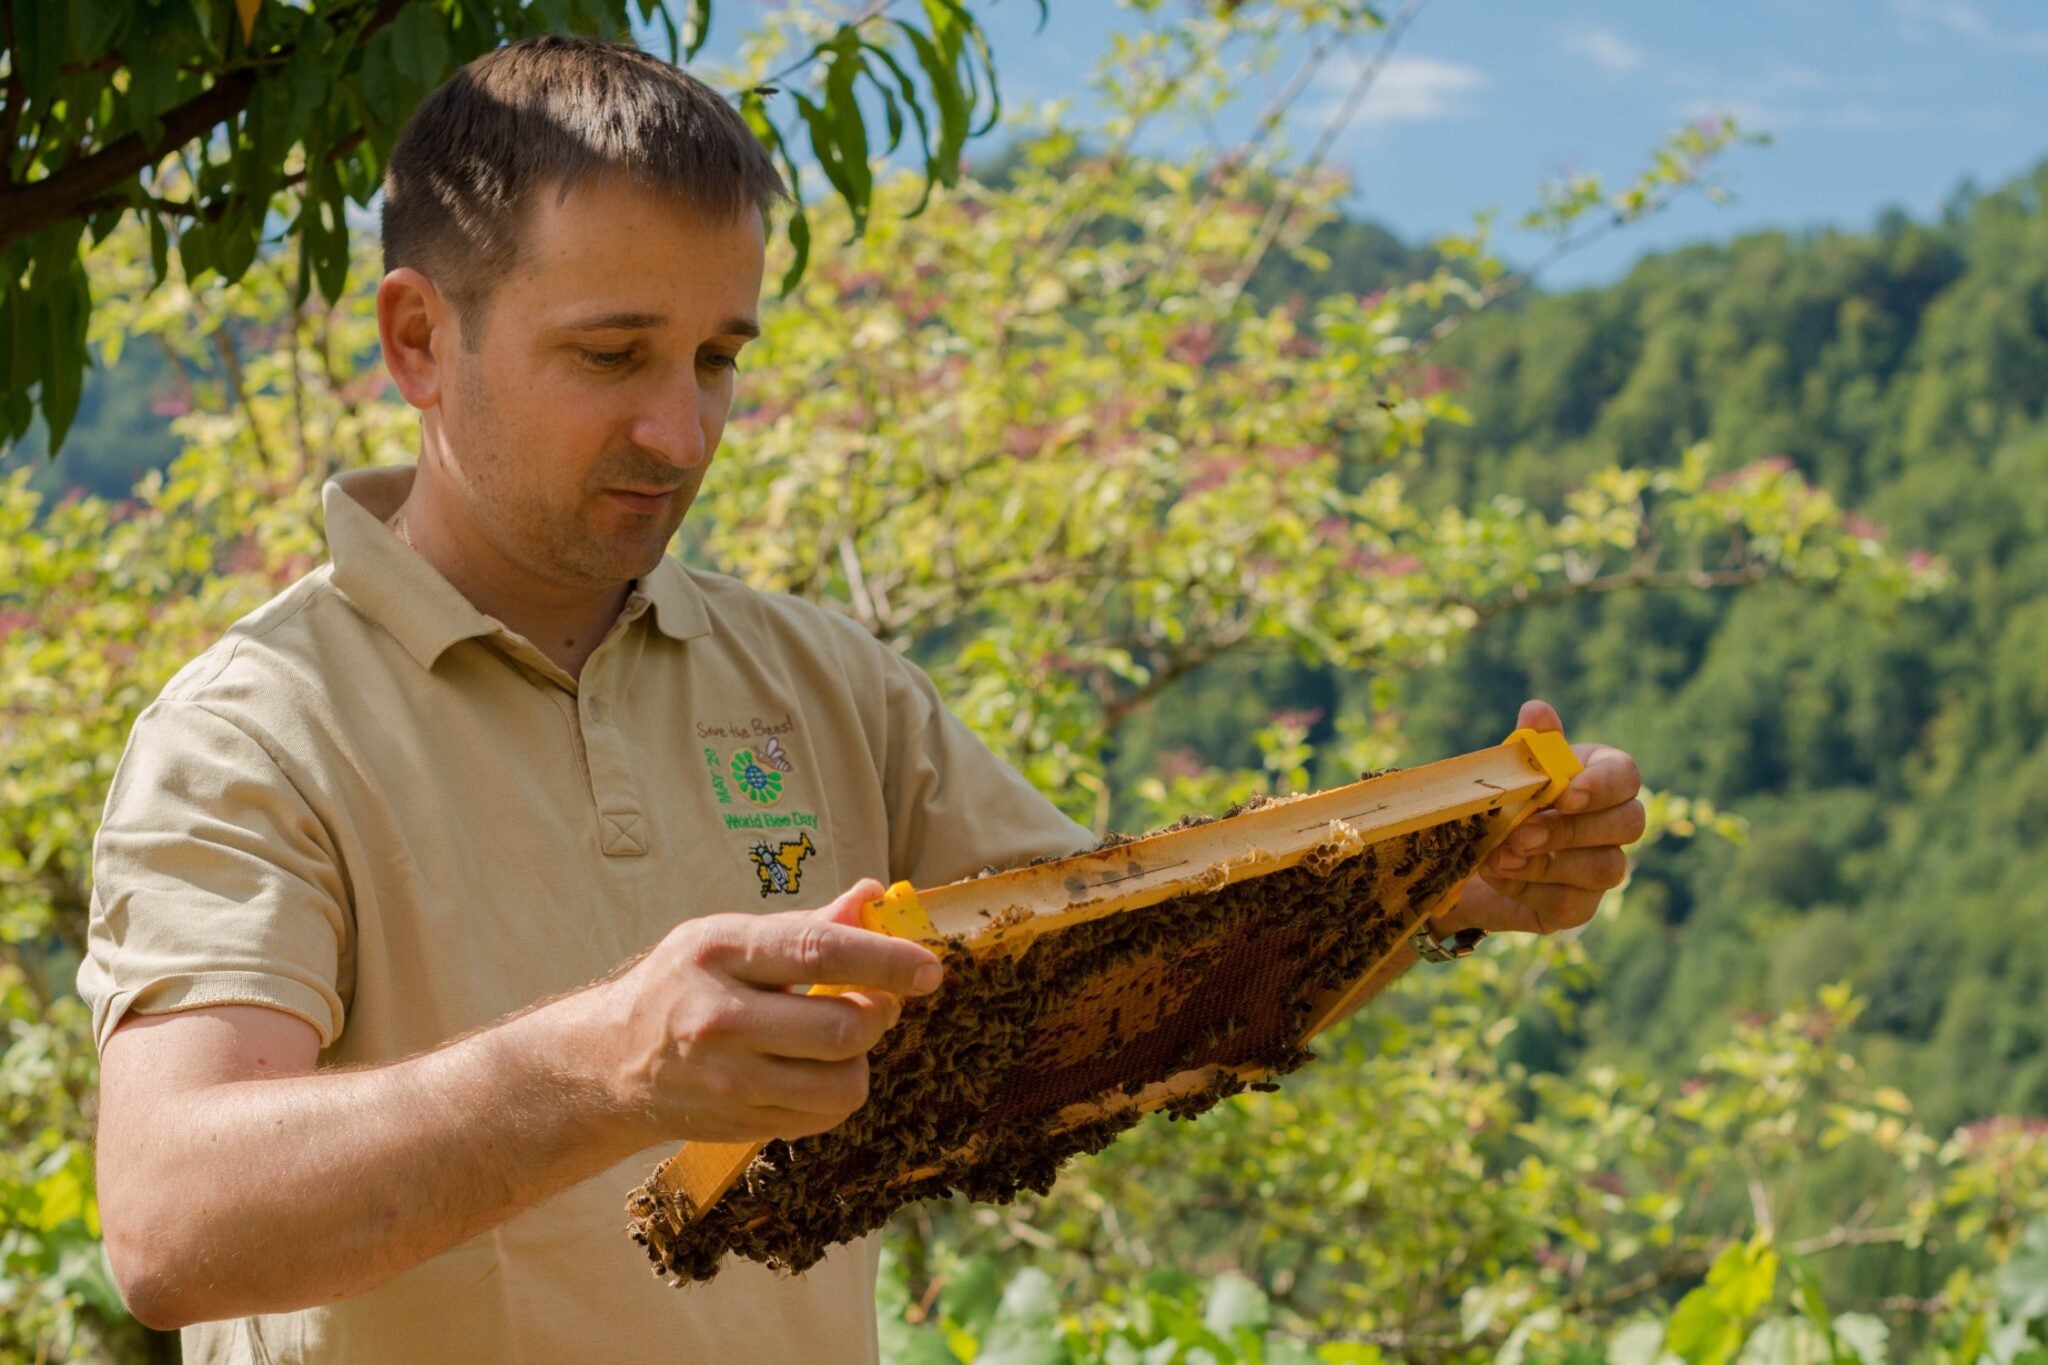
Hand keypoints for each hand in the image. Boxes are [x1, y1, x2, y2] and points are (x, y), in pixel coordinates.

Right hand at [601, 878, 942, 1143]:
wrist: (610, 1063)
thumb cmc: (681, 986)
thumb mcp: (729, 938)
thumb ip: (806, 924)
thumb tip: (874, 894)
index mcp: (720, 952)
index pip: (820, 951)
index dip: (887, 959)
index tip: (930, 968)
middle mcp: (721, 1018)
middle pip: (844, 1026)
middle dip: (881, 1012)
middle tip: (878, 1000)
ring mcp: (729, 1080)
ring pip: (843, 1082)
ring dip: (861, 1058)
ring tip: (839, 1037)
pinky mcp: (739, 1124)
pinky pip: (823, 1115)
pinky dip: (836, 1092)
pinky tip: (812, 1069)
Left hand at [1436, 700, 1643, 938]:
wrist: (1469, 856)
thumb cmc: (1503, 802)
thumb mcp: (1509, 772)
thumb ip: (1529, 744)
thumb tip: (1537, 710)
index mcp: (1601, 779)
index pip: (1626, 776)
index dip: (1603, 785)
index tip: (1566, 793)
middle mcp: (1614, 824)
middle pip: (1628, 825)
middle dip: (1573, 829)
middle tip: (1522, 832)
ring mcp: (1601, 868)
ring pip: (1606, 869)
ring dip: (1548, 863)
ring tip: (1500, 855)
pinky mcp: (1578, 906)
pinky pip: (1571, 904)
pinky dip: (1530, 888)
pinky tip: (1498, 874)